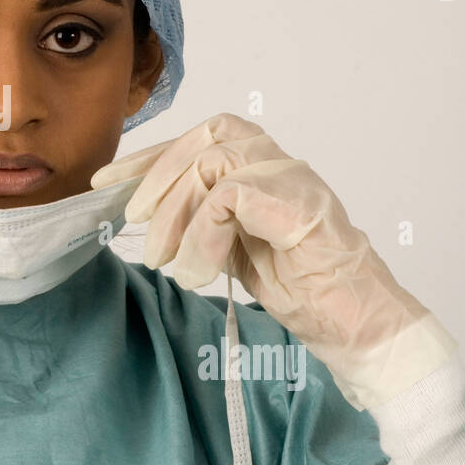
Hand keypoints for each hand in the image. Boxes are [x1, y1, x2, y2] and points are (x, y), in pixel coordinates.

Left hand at [90, 112, 456, 408]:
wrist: (358, 327)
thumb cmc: (303, 291)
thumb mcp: (234, 248)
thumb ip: (203, 221)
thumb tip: (148, 215)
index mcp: (263, 167)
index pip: (198, 138)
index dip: (148, 158)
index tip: (106, 182)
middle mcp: (280, 163)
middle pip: (203, 137)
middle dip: (154, 174)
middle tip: (130, 220)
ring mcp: (294, 181)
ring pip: (211, 162)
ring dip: (175, 212)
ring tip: (165, 259)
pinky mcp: (299, 206)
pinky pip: (229, 197)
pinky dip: (202, 234)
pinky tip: (198, 271)